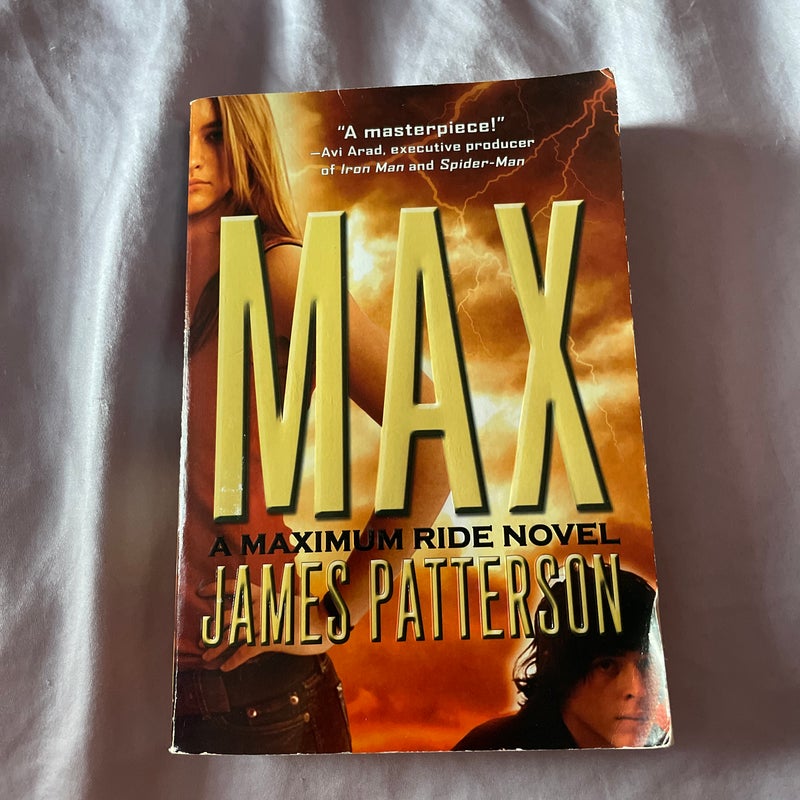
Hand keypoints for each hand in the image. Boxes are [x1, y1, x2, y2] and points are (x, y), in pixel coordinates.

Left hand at [196, 579, 331, 671]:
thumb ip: (271, 603)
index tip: (201, 591)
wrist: (324, 622)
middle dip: (211, 629)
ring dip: (217, 647)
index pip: (235, 585)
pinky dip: (233, 660)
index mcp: (265, 593)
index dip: (216, 587)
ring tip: (206, 657)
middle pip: (228, 614)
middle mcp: (261, 605)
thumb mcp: (287, 601)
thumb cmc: (307, 614)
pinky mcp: (271, 638)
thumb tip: (256, 608)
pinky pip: (246, 651)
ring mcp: (265, 621)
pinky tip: (225, 668)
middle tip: (201, 640)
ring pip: (233, 634)